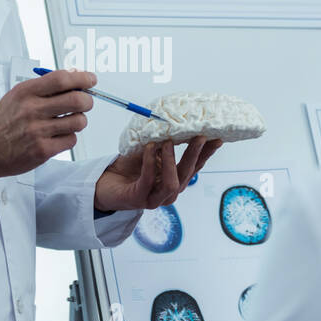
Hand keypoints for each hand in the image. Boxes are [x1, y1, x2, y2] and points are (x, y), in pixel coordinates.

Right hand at [0, 68, 94, 178]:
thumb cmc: (4, 121)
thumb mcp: (18, 95)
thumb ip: (44, 87)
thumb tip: (74, 78)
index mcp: (26, 92)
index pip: (62, 79)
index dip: (82, 78)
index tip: (91, 80)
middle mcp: (33, 110)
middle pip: (77, 100)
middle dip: (87, 100)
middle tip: (85, 102)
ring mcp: (38, 131)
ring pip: (79, 121)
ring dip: (79, 121)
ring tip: (69, 122)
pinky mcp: (43, 150)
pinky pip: (71, 140)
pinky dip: (69, 138)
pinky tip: (58, 136)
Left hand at [94, 134, 223, 211]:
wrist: (104, 183)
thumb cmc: (129, 167)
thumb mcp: (151, 151)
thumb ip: (165, 143)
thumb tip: (177, 122)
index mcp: (175, 180)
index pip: (195, 167)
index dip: (206, 153)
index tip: (217, 139)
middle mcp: (168, 192)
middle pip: (188, 174)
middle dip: (195, 154)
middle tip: (199, 136)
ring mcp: (155, 198)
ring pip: (172, 183)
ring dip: (171, 160)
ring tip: (167, 141)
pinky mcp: (138, 199)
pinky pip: (148, 181)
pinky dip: (150, 162)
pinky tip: (150, 148)